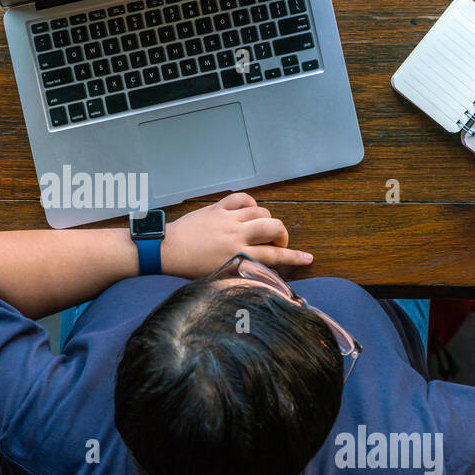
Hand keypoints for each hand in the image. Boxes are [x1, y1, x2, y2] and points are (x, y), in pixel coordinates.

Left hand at [159, 192, 312, 278]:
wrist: (167, 249)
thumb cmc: (191, 268)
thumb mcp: (221, 276)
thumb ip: (243, 270)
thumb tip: (262, 269)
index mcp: (238, 255)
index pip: (275, 257)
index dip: (295, 256)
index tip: (308, 257)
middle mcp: (236, 235)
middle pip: (274, 227)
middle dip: (282, 235)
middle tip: (277, 243)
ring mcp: (227, 219)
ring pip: (261, 211)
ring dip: (266, 220)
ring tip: (260, 230)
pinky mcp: (218, 208)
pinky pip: (242, 198)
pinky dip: (250, 203)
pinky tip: (249, 210)